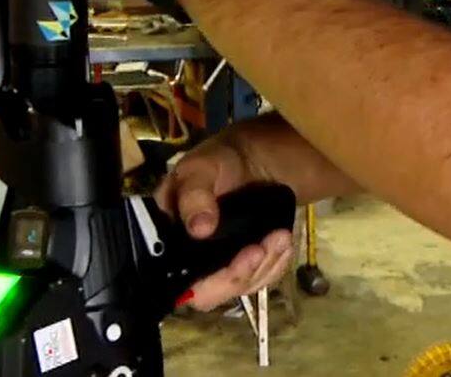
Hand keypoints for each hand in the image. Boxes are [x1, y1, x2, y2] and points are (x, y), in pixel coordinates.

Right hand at [154, 128, 296, 310]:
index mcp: (167, 241)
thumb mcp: (201, 168)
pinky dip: (276, 264)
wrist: (254, 158)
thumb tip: (198, 228)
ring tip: (280, 237)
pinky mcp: (243, 263)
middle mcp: (188, 260)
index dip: (204, 284)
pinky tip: (283, 244)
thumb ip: (194, 195)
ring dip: (264, 267)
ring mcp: (217, 264)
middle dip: (239, 276)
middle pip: (208, 294)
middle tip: (261, 249)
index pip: (173, 282)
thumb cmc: (218, 160)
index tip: (236, 264)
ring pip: (238, 288)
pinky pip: (259, 278)